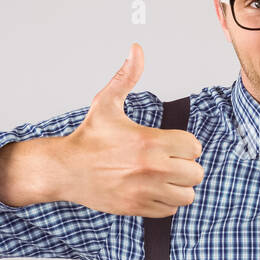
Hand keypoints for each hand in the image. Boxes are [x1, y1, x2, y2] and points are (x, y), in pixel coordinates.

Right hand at [57, 42, 204, 217]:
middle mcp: (150, 168)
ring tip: (166, 177)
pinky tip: (154, 189)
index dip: (186, 144)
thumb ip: (126, 77)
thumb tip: (136, 49)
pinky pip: (170, 210)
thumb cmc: (87, 138)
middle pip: (195, 173)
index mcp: (148, 142)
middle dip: (186, 166)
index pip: (194, 146)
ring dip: (180, 186)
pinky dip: (167, 201)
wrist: (64, 170)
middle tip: (172, 161)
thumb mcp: (106, 103)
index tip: (173, 144)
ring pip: (187, 195)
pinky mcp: (138, 208)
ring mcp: (144, 191)